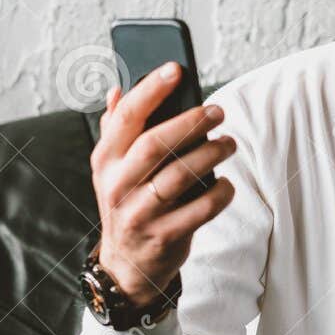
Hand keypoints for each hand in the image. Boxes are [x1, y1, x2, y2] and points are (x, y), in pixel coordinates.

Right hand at [90, 63, 237, 305]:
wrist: (126, 266)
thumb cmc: (129, 203)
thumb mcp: (112, 169)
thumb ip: (115, 130)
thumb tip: (117, 89)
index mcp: (105, 161)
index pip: (125, 117)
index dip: (150, 90)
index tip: (175, 68)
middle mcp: (118, 185)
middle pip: (155, 144)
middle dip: (191, 123)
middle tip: (218, 112)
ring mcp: (139, 213)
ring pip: (179, 175)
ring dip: (210, 155)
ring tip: (229, 144)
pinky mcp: (164, 237)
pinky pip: (199, 211)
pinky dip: (219, 194)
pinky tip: (227, 184)